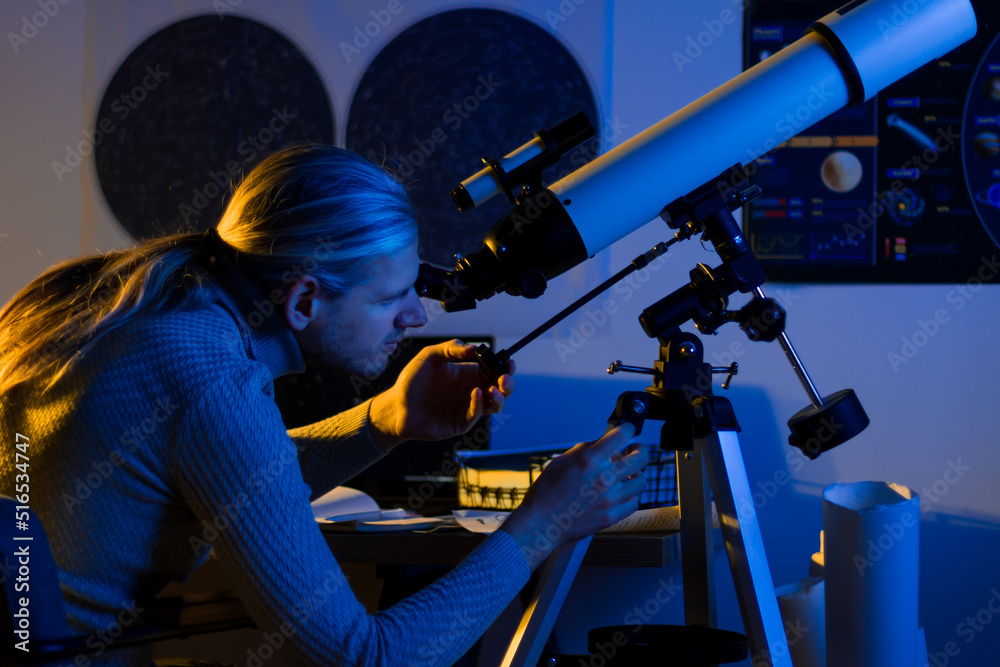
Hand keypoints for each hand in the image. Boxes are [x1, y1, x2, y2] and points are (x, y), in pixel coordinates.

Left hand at [368, 339, 514, 449]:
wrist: (397, 406)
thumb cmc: (412, 380)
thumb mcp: (430, 356)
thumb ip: (451, 347)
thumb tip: (474, 348)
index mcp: (468, 373)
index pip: (494, 370)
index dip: (505, 367)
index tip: (508, 363)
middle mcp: (471, 391)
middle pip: (501, 389)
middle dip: (508, 384)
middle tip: (504, 379)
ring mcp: (467, 408)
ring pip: (494, 406)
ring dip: (499, 398)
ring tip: (493, 390)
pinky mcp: (460, 423)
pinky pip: (475, 415)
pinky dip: (479, 405)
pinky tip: (475, 394)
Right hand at [499, 423, 647, 568]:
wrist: (541, 523)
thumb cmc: (546, 492)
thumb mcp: (561, 462)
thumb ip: (586, 450)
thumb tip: (604, 442)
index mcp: (590, 460)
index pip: (621, 436)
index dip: (628, 430)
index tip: (628, 431)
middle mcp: (604, 478)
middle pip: (640, 458)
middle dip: (640, 450)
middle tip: (636, 451)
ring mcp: (610, 499)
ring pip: (641, 481)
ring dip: (637, 475)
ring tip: (629, 475)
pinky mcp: (611, 516)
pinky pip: (634, 503)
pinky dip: (631, 496)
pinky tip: (622, 494)